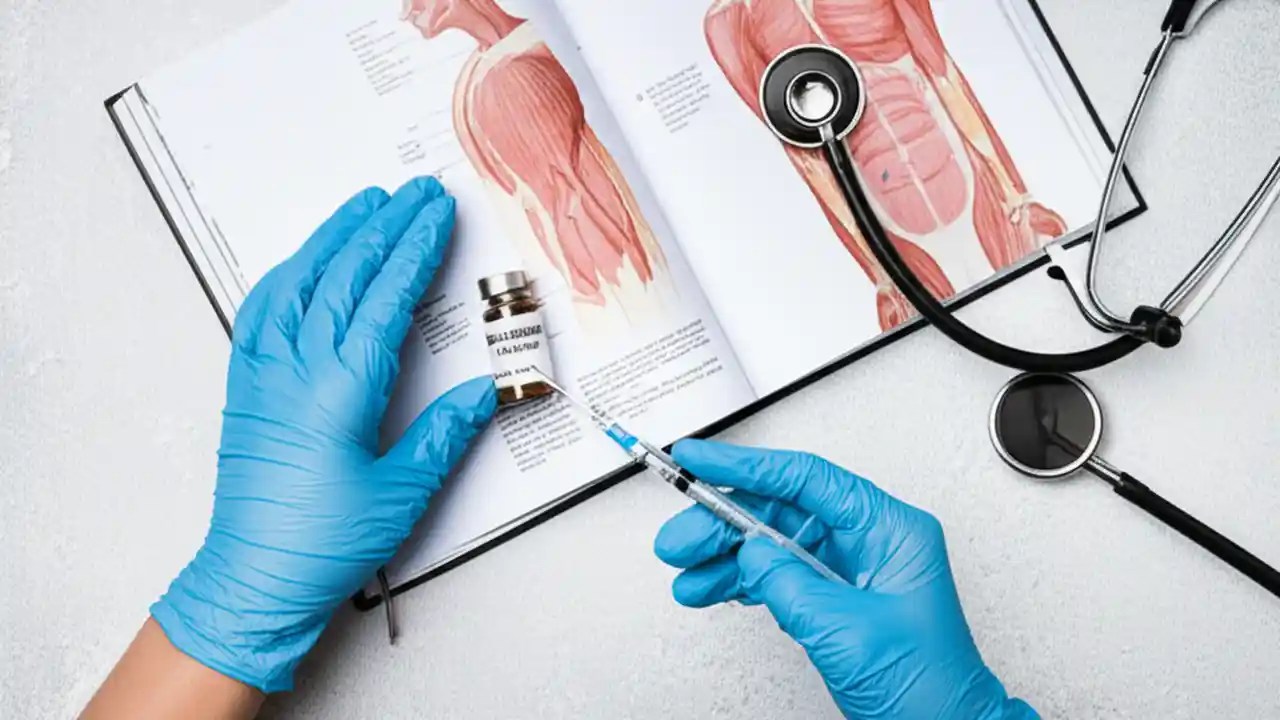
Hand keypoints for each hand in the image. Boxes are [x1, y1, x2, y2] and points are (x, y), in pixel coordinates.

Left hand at [151, 177, 496, 692]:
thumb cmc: (322, 543)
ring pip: (301, 281)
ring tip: (365, 203)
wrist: (254, 579)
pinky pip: (262, 310)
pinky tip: (304, 258)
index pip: (386, 297)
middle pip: (346, 275)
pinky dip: (288, 273)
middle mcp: (297, 368)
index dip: (415, 249)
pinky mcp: (247, 385)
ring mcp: (265, 372)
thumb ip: (445, 433)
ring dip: (335, 236)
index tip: (436, 213)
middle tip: (414, 192)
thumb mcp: (403, 492)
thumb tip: (486, 393)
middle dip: (385, 226)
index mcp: (341, 388)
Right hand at [654, 440, 1036, 719]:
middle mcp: (869, 541)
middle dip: (722, 522)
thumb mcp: (844, 628)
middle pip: (780, 511)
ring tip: (686, 575)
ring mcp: (850, 569)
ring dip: (723, 558)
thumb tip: (749, 550)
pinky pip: (776, 575)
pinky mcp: (834, 598)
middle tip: (679, 538)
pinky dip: (740, 583)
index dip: (746, 466)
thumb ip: (787, 582)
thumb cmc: (925, 684)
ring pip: (771, 544)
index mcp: (889, 529)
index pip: (806, 479)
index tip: (699, 458)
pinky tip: (711, 589)